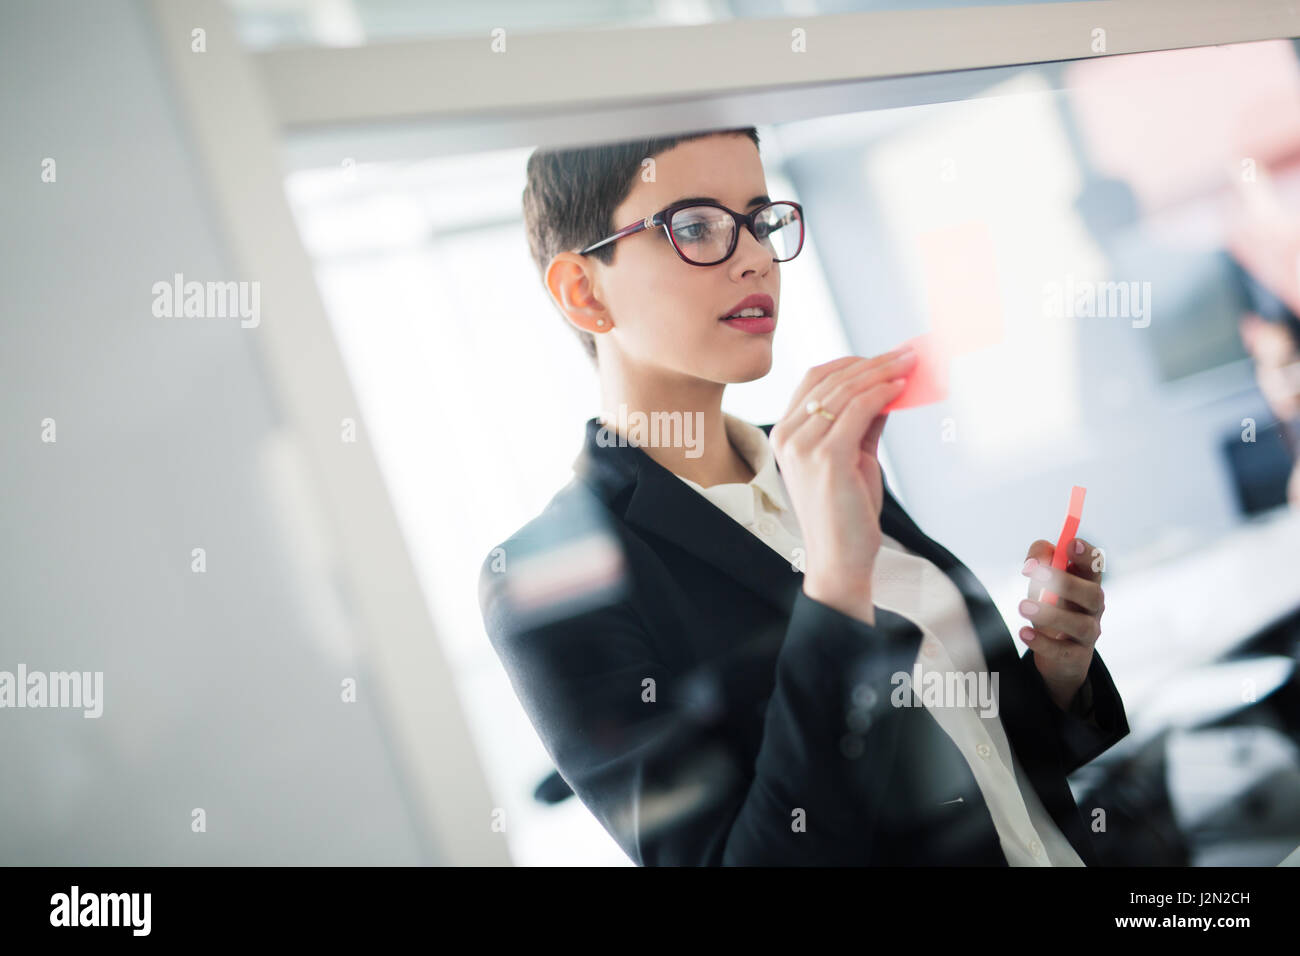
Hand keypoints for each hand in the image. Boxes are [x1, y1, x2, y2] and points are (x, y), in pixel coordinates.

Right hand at [770, 349, 917, 624]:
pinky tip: (901, 387)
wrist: (840, 561)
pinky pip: (858, 409)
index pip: (815, 380)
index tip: (885, 356)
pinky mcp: (827, 457)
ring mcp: (803, 446)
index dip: (851, 362)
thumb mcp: (853, 458)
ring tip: (911, 364)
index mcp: (785, 434)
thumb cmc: (846, 514)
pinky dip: (882, 392)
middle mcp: (787, 436)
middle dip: (873, 361)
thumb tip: (887, 387)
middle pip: (831, 379)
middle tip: (907, 353)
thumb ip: (863, 422)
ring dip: (882, 371)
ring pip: (846, 390)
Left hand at [1017, 536, 1105, 711]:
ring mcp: (1088, 633)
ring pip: (1080, 625)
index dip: (1086, 554)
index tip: (1070, 543)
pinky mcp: (1076, 657)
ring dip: (1050, 614)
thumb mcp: (1043, 582)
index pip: (1095, 565)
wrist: (1058, 655)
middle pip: (1091, 594)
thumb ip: (1040, 559)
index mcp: (1087, 583)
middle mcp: (1093, 608)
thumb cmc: (1052, 607)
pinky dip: (1042, 642)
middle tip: (1036, 574)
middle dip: (1067, 583)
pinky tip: (1024, 632)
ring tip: (1022, 606)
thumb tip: (1035, 558)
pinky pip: (1063, 651)